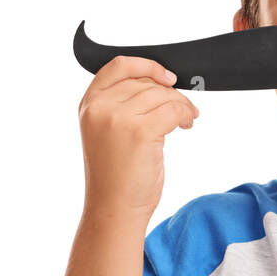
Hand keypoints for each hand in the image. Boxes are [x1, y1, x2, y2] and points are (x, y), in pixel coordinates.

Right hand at [76, 55, 198, 219]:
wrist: (114, 209)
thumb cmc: (115, 177)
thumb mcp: (108, 133)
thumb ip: (122, 106)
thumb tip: (160, 85)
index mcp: (89, 105)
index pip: (118, 66)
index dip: (147, 66)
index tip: (167, 76)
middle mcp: (100, 108)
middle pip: (146, 82)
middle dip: (171, 93)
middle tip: (184, 108)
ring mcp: (118, 118)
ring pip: (163, 95)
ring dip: (182, 105)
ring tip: (187, 118)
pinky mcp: (140, 132)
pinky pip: (173, 110)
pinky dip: (186, 114)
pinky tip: (187, 124)